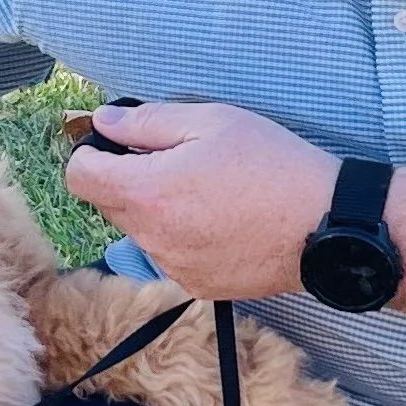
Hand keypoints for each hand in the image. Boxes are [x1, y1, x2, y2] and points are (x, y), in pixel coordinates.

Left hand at [65, 101, 337, 300]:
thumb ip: (146, 122)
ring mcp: (172, 266)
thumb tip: (103, 122)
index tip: (119, 145)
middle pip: (108, 204)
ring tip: (208, 192)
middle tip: (177, 162)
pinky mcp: (195, 284)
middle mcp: (150, 237)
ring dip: (157, 210)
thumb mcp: (211, 121)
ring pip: (139, 231)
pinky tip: (222, 221)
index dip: (91, 154)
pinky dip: (182, 237)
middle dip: (128, 179)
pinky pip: (168, 255)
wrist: (326, 225)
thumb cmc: (272, 164)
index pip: (79, 177)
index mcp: (147, 192)